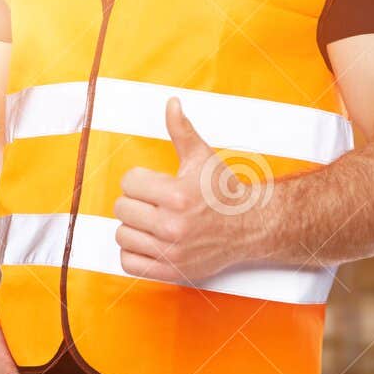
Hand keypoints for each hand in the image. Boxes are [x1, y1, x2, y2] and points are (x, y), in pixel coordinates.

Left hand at [113, 97, 268, 283]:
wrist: (251, 227)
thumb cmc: (224, 192)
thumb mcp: (203, 157)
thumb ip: (182, 130)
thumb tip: (171, 103)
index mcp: (178, 195)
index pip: (128, 182)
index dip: (138, 179)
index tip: (153, 183)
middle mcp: (173, 226)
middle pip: (121, 209)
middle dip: (135, 202)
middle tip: (153, 202)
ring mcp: (171, 252)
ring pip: (122, 235)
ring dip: (132, 227)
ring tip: (151, 221)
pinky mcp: (171, 271)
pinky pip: (129, 264)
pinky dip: (133, 253)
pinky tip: (147, 241)